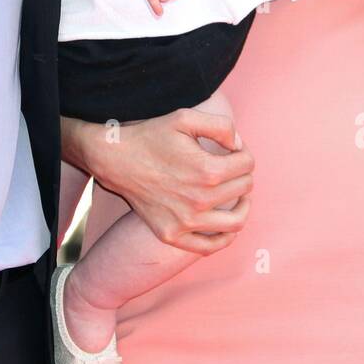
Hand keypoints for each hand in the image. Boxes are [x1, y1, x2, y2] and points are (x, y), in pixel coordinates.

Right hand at [79, 108, 253, 254]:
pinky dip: (225, 237)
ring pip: (236, 221)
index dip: (242, 151)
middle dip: (242, 172)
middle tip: (229, 165)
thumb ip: (221, 126)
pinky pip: (210, 246)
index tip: (230, 148)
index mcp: (207, 170)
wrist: (115, 159)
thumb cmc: (151, 136)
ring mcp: (186, 222)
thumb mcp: (185, 117)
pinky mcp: (172, 235)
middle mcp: (199, 200)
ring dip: (243, 204)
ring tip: (238, 193)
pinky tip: (225, 223)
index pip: (247, 164)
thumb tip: (238, 145)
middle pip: (244, 188)